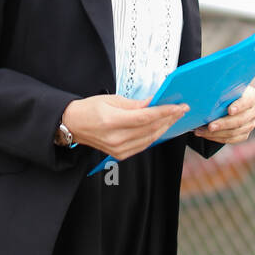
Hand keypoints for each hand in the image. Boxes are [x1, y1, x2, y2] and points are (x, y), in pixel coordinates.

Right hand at [63, 94, 189, 161]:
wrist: (73, 125)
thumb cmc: (89, 109)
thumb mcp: (111, 99)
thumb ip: (134, 104)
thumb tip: (154, 102)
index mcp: (112, 121)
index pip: (145, 117)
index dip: (164, 112)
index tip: (178, 106)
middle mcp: (116, 138)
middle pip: (150, 129)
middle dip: (169, 118)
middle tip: (181, 109)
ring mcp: (118, 149)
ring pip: (149, 138)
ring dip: (165, 127)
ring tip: (175, 117)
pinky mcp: (120, 155)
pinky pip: (143, 145)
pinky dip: (154, 135)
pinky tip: (162, 127)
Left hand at [194, 84, 254, 143]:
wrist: (226, 102)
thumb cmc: (224, 92)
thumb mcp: (223, 88)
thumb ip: (220, 91)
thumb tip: (205, 94)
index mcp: (251, 96)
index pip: (247, 101)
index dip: (239, 106)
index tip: (230, 110)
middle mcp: (253, 110)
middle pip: (239, 120)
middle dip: (223, 124)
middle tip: (210, 126)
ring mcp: (250, 124)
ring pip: (234, 132)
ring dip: (216, 133)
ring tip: (200, 131)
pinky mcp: (244, 134)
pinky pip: (231, 139)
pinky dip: (217, 138)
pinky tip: (206, 135)